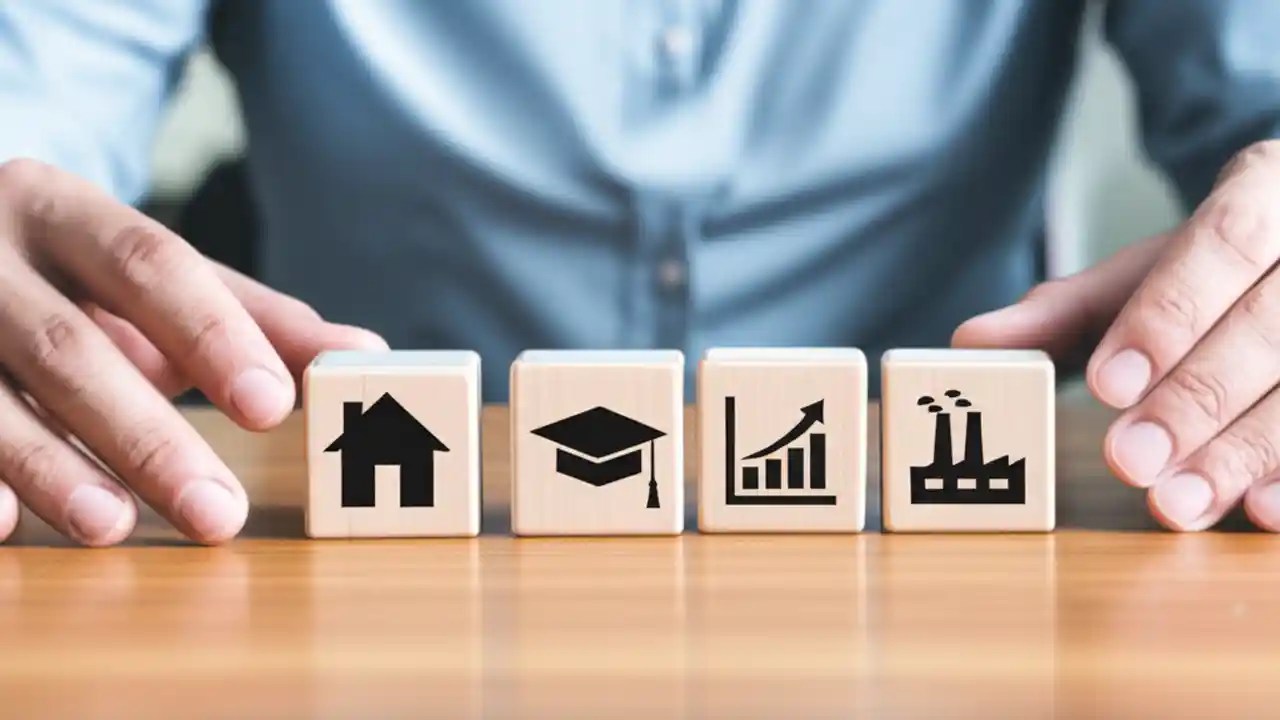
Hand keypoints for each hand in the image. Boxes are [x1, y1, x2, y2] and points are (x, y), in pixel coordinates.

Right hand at [0, 159, 385, 545]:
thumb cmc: (71, 276)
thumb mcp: (153, 283)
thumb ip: (253, 318)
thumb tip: (365, 354)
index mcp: (63, 210)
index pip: (148, 262)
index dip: (212, 334)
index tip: (273, 407)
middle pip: (71, 347)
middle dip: (145, 435)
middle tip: (217, 512)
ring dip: (51, 469)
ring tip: (112, 527)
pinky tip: (2, 529)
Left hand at [953, 140, 1279, 531]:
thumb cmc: (1212, 269)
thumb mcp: (1141, 276)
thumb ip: (1062, 311)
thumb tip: (969, 343)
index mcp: (1265, 190)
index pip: (1222, 245)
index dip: (1170, 317)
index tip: (1111, 382)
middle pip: (1271, 323)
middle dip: (1198, 399)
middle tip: (1131, 461)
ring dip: (1248, 451)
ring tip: (1179, 504)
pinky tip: (1266, 515)